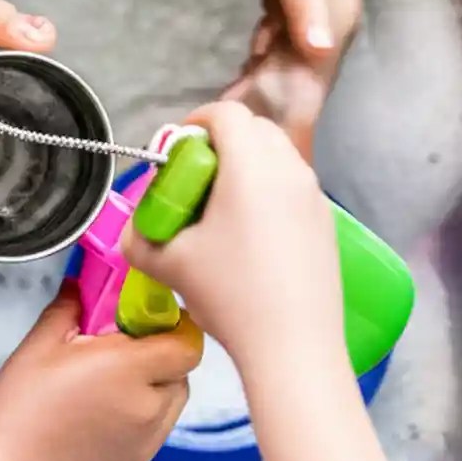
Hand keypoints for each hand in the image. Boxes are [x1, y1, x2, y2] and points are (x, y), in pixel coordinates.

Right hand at [0, 283, 202, 460]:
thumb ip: (71, 306)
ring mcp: (150, 434)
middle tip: (122, 344)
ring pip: (175, 394)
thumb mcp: (41, 344)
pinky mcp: (143, 456)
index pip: (186, 340)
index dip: (172, 324)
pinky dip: (147, 406)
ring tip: (113, 378)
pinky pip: (162, 420)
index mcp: (129, 368)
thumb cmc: (22, 409)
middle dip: (160, 349)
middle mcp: (149, 403)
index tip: (145, 316)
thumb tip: (84, 283)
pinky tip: (108, 404)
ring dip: (156, 379)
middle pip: (183, 366)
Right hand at [122, 101, 344, 363]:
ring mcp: (315, 196)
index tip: (176, 152)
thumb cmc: (230, 295)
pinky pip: (292, 189)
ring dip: (246, 169)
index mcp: (251, 165)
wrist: (294, 347)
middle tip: (194, 181)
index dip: (195, 122)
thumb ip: (139, 237)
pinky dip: (268, 194)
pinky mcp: (326, 223)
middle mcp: (290, 169)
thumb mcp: (167, 263)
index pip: (225, 113)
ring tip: (220, 214)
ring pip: (277, 159)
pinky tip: (250, 241)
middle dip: (221, 144)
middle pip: (255, 129)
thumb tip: (134, 229)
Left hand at [223, 0, 365, 162]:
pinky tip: (240, 82)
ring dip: (258, 102)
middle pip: (294, 93)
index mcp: (327, 30)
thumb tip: (315, 54)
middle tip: (231, 161)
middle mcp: (323, 32)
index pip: (309, 97)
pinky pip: (275, 50)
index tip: (273, 171)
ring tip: (226, 136)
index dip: (291, 135)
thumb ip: (302, 7)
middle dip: (267, 128)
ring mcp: (310, 18)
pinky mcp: (294, 5)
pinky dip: (256, 70)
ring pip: (282, 74)